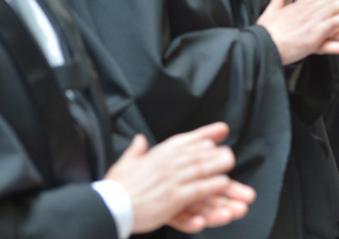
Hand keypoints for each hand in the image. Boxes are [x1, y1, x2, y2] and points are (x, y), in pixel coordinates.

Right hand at [105, 123, 254, 234]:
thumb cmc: (116, 187)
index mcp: (156, 156)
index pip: (183, 142)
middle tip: (228, 151)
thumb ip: (135, 151)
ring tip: (230, 162)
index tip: (217, 132)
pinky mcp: (172, 197)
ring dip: (217, 165)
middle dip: (214, 151)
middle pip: (196, 154)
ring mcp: (170, 180)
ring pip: (200, 169)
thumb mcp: (125, 163)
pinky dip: (211, 184)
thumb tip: (139, 139)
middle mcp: (166, 164)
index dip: (202, 136)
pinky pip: (196, 189)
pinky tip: (222, 182)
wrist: (108, 206)